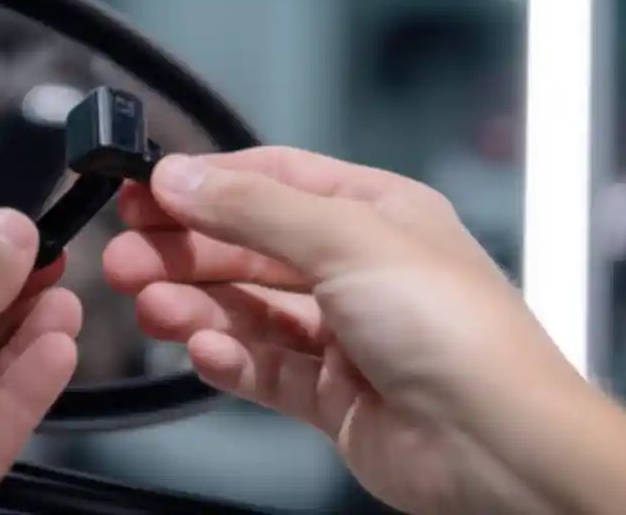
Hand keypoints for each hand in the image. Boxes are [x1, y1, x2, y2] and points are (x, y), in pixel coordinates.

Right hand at [103, 147, 594, 513]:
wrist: (499, 450)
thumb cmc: (458, 334)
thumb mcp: (346, 239)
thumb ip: (254, 208)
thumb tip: (183, 176)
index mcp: (377, 213)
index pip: (273, 182)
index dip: (206, 183)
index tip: (144, 190)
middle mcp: (360, 269)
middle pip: (251, 247)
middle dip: (186, 249)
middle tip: (126, 255)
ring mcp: (347, 335)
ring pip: (250, 310)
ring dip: (196, 304)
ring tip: (148, 303)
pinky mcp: (334, 396)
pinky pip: (264, 370)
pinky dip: (229, 360)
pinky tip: (202, 351)